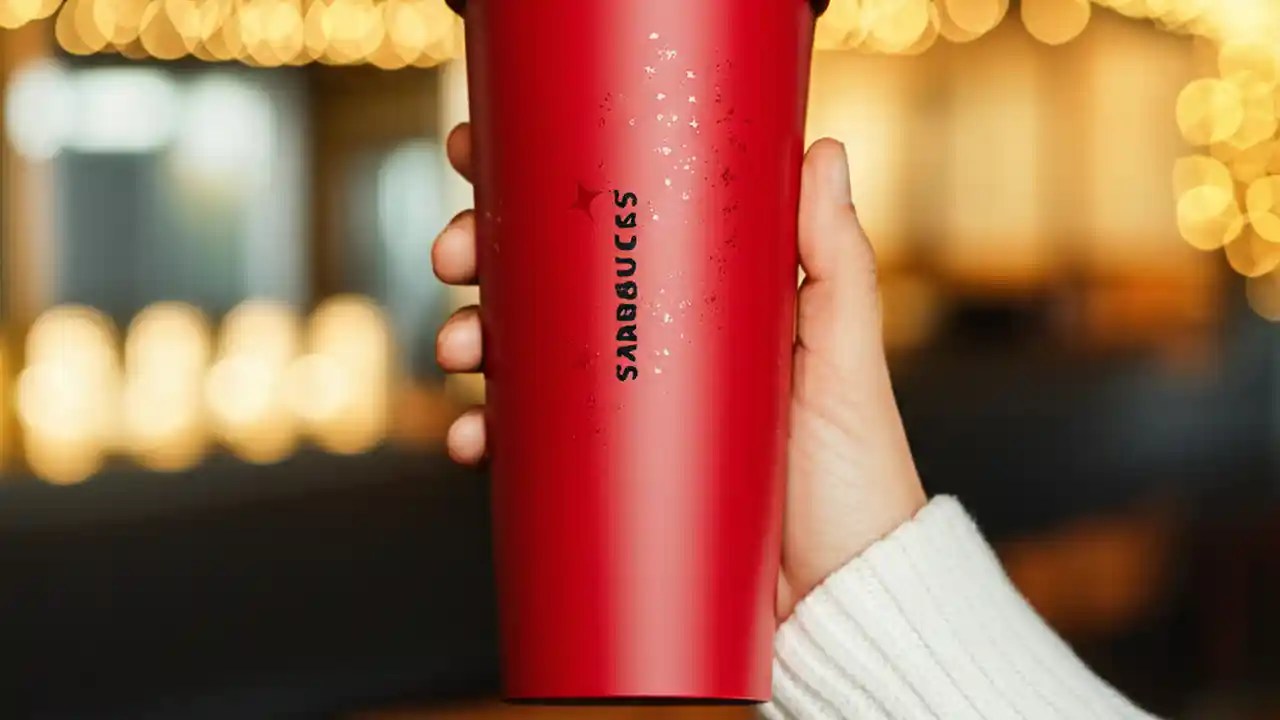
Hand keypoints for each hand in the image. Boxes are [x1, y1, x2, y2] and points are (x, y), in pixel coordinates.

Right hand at [434, 124, 925, 621]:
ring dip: (470, 336)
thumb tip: (825, 151)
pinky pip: (528, 442)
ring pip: (524, 353)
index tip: (483, 156)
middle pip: (548, 279)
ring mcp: (623, 409)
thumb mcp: (847, 358)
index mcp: (701, 299)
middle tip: (453, 253)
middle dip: (482, 254)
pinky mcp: (605, 474)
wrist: (840, 598)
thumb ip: (837, 263)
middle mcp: (652, 343)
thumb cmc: (856, 476)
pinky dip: (486, 432)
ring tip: (457, 347)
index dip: (538, 186)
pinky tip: (473, 437)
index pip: (612, 222)